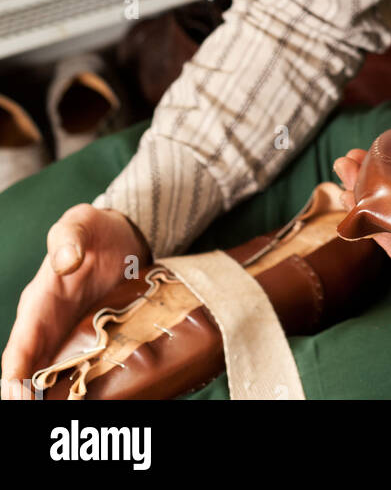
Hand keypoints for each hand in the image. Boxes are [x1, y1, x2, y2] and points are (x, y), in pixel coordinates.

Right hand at [1, 204, 151, 399]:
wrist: (125, 237)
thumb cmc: (97, 231)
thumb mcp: (82, 224)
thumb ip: (70, 236)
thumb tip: (65, 260)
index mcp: (39, 301)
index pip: (20, 346)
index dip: (15, 374)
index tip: (15, 396)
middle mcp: (49, 326)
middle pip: (32, 372)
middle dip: (29, 398)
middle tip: (38, 416)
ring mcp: (70, 337)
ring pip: (55, 378)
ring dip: (56, 399)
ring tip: (67, 414)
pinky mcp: (92, 342)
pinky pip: (82, 371)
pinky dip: (80, 389)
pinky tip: (93, 401)